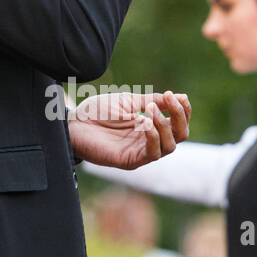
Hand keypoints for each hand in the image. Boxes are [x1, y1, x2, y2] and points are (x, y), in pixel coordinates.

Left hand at [68, 89, 190, 169]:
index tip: (177, 96)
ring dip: (165, 125)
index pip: (178, 123)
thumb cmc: (98, 111)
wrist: (73, 122)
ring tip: (150, 110)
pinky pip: (152, 154)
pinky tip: (146, 123)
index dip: (183, 110)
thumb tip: (181, 97)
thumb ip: (153, 101)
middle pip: (180, 135)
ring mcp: (140, 152)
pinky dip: (153, 138)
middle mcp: (149, 141)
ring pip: (170, 146)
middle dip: (179, 116)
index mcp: (150, 125)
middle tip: (169, 100)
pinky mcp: (130, 160)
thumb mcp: (129, 101)